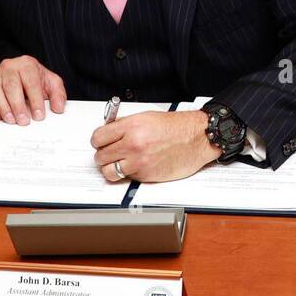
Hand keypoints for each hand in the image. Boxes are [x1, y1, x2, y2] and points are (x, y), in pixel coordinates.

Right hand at [0, 55, 66, 124]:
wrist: (23, 71)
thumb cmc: (37, 78)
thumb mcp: (52, 82)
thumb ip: (58, 94)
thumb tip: (58, 108)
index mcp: (27, 64)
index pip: (31, 82)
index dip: (35, 100)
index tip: (39, 115)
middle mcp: (9, 67)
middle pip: (11, 86)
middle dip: (17, 106)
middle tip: (24, 121)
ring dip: (2, 108)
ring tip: (11, 121)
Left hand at [91, 110, 216, 183]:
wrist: (198, 138)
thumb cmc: (176, 127)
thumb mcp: (146, 117)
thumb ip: (125, 125)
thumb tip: (108, 132)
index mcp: (131, 126)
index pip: (98, 138)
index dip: (99, 141)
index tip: (102, 143)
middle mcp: (133, 144)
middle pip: (100, 156)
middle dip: (104, 155)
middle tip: (113, 153)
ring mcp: (139, 162)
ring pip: (108, 172)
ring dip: (112, 168)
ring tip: (120, 163)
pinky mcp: (146, 175)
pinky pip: (126, 178)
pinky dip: (129, 174)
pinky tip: (138, 165)